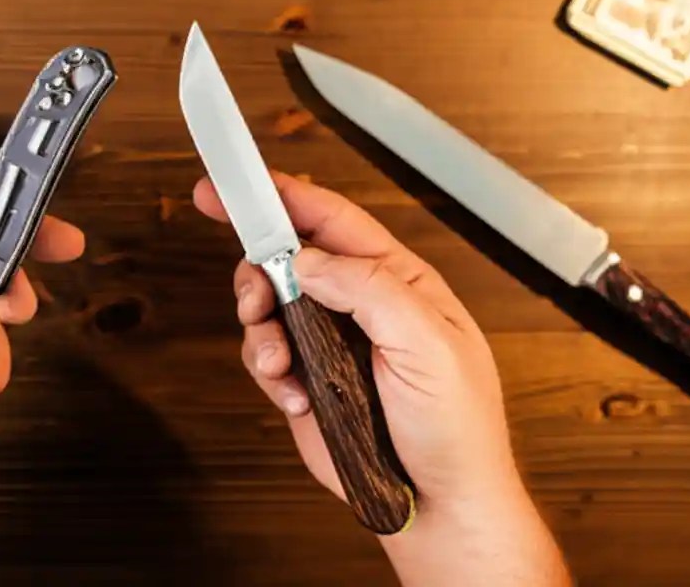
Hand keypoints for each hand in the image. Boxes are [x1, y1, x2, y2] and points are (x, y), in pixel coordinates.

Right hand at [195, 173, 517, 507]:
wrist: (439, 504)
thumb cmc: (456, 427)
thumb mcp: (429, 345)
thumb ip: (370, 290)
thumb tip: (309, 262)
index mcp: (396, 281)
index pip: (330, 219)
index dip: (280, 194)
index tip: (233, 185)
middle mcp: (359, 305)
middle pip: (286, 258)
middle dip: (258, 271)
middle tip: (255, 297)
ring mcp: (330, 344)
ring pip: (268, 307)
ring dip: (260, 329)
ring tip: (281, 362)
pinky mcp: (309, 382)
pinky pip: (265, 358)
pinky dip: (268, 374)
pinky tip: (297, 396)